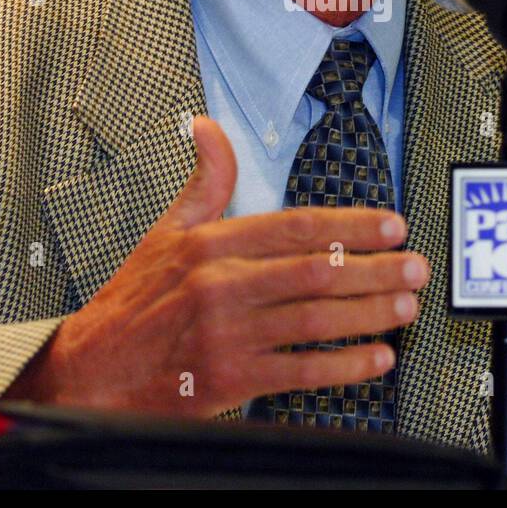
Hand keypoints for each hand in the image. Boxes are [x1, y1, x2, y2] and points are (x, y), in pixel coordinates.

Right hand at [4, 116, 428, 416]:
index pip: (295, 226)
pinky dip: (343, 367)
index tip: (392, 225)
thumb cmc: (134, 302)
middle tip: (416, 268)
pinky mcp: (230, 380)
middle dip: (374, 269)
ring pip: (314, 320)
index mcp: (209, 244)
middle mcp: (220, 285)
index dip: (351, 224)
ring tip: (405, 307)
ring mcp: (227, 334)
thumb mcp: (166, 231)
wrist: (90, 372)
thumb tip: (208, 127)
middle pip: (314, 272)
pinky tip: (375, 358)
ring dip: (367, 313)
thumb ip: (204, 181)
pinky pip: (300, 372)